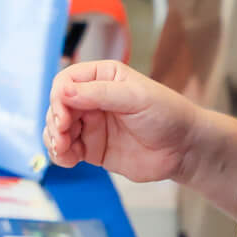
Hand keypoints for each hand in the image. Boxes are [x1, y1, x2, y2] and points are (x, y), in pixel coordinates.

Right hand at [44, 59, 204, 182]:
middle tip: (63, 136)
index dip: (59, 97)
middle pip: (57, 106)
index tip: (64, 116)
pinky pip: (66, 150)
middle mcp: (92, 99)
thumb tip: (64, 92)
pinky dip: (60, 154)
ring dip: (53, 138)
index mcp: (102, 77)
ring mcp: (90, 124)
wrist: (184, 148)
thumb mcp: (135, 97)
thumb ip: (99, 94)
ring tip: (63, 150)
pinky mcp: (92, 148)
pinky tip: (68, 159)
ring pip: (56, 128)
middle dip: (54, 121)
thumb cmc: (167, 114)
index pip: (66, 81)